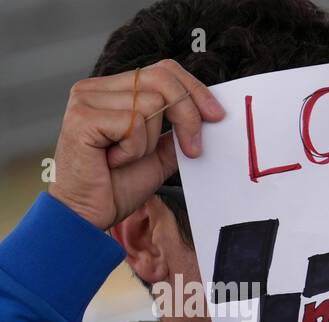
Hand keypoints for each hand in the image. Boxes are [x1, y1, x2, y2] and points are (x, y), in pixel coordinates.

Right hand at [49, 59, 225, 229]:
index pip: (163, 71)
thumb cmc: (117, 185)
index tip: (217, 116)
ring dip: (150, 142)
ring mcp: (85, 100)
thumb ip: (176, 134)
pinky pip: (133, 124)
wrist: (88, 214)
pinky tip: (114, 161)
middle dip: (189, 116)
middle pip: (162, 80)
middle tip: (194, 149)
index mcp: (112, 91)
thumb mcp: (158, 155)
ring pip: (150, 105)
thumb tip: (209, 118)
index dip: (194, 89)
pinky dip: (134, 149)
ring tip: (127, 158)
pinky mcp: (82, 117)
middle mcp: (96, 88)